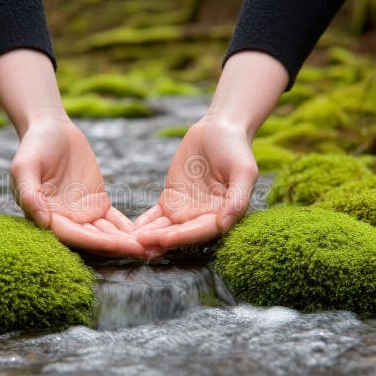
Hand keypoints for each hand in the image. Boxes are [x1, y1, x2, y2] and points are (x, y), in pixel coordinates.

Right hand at [12, 117, 145, 256]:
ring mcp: (82, 214)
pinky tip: (146, 234)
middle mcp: (64, 221)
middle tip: (142, 251)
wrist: (51, 129)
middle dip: (117, 247)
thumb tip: (43, 221)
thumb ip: (29, 194)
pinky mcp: (97, 204)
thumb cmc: (33, 146)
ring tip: (149, 246)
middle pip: (93, 239)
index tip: (115, 245)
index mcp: (45, 217)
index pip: (71, 235)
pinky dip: (128, 228)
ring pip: (106, 233)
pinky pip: (114, 220)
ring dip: (126, 241)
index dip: (94, 242)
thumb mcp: (24, 166)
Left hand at [135, 117, 257, 254]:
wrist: (217, 130)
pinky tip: (132, 229)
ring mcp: (186, 210)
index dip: (183, 237)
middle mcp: (204, 217)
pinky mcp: (171, 200)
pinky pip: (156, 215)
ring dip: (150, 236)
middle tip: (140, 246)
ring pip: (166, 228)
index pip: (202, 231)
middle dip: (161, 241)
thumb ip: (237, 198)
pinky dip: (145, 222)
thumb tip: (225, 223)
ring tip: (132, 242)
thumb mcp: (244, 170)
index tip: (164, 239)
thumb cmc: (236, 148)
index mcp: (224, 214)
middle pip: (181, 234)